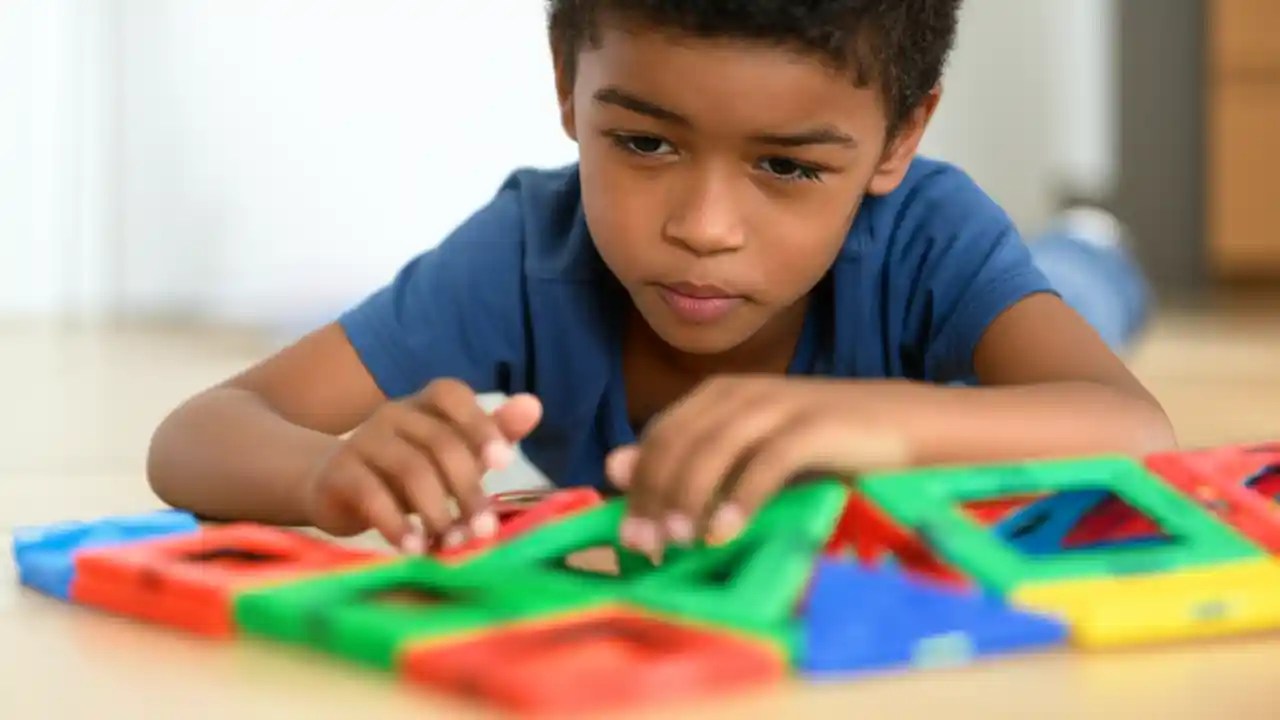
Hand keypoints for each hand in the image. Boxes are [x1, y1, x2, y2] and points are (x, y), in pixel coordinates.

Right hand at [303, 379, 541, 552]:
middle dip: (468, 488)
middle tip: (484, 530)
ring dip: (438, 512)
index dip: (479, 424)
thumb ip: (493, 432)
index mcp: (426, 404)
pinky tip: (414, 549)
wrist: (333, 486)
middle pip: (440, 442)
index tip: (505, 463)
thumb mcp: (454, 453)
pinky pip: (371, 495)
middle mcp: (394, 414)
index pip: (451, 395)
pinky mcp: (339, 474)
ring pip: (410, 469)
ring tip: (452, 544)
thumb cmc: (409, 470)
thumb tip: (533, 405)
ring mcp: (362, 441)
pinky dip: (397, 525)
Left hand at [605, 376, 909, 556]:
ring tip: (677, 543)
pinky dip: (741, 497)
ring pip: (714, 448)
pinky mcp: (817, 425)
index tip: (628, 540)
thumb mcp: (751, 456)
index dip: (638, 486)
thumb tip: (612, 469)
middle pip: (679, 442)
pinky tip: (724, 533)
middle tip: (645, 549)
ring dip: (689, 497)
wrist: (912, 427)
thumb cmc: (827, 449)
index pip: (660, 437)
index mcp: (720, 396)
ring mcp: (781, 405)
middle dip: (654, 496)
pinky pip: (768, 461)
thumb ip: (688, 462)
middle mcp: (743, 394)